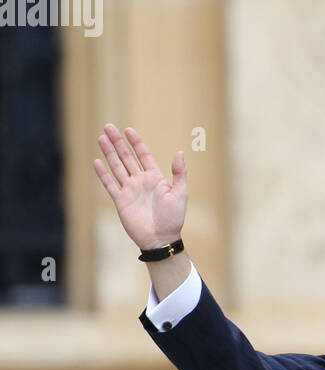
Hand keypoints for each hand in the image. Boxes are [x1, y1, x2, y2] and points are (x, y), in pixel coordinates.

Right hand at [93, 124, 187, 249]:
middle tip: (108, 126)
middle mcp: (141, 181)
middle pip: (126, 157)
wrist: (160, 239)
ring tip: (101, 138)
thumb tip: (180, 153)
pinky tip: (97, 161)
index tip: (128, 130)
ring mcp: (130, 190)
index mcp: (155, 178)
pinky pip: (109, 184)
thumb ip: (179, 174)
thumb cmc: (173, 218)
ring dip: (109, 153)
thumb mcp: (180, 194)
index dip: (136, 143)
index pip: (143, 155)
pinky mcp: (120, 200)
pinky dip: (103, 173)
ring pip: (116, 167)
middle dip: (118, 142)